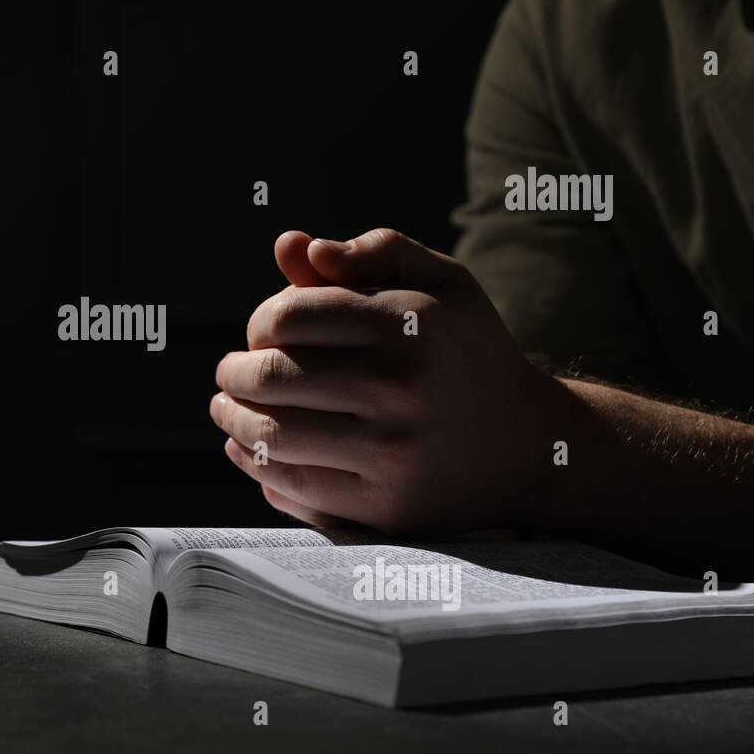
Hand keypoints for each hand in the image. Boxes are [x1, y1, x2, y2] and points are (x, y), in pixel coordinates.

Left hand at [210, 228, 567, 532]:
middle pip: (271, 375)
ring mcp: (391, 452)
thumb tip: (296, 247)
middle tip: (229, 372)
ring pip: (272, 434)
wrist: (529, 446)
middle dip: (234, 372)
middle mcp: (399, 387)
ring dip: (232, 418)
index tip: (262, 332)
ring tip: (224, 407)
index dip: (259, 322)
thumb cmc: (467, 351)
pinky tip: (244, 447)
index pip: (288, 315)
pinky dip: (255, 465)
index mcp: (407, 323)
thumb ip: (374, 253)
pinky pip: (293, 486)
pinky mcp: (384, 505)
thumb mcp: (442, 284)